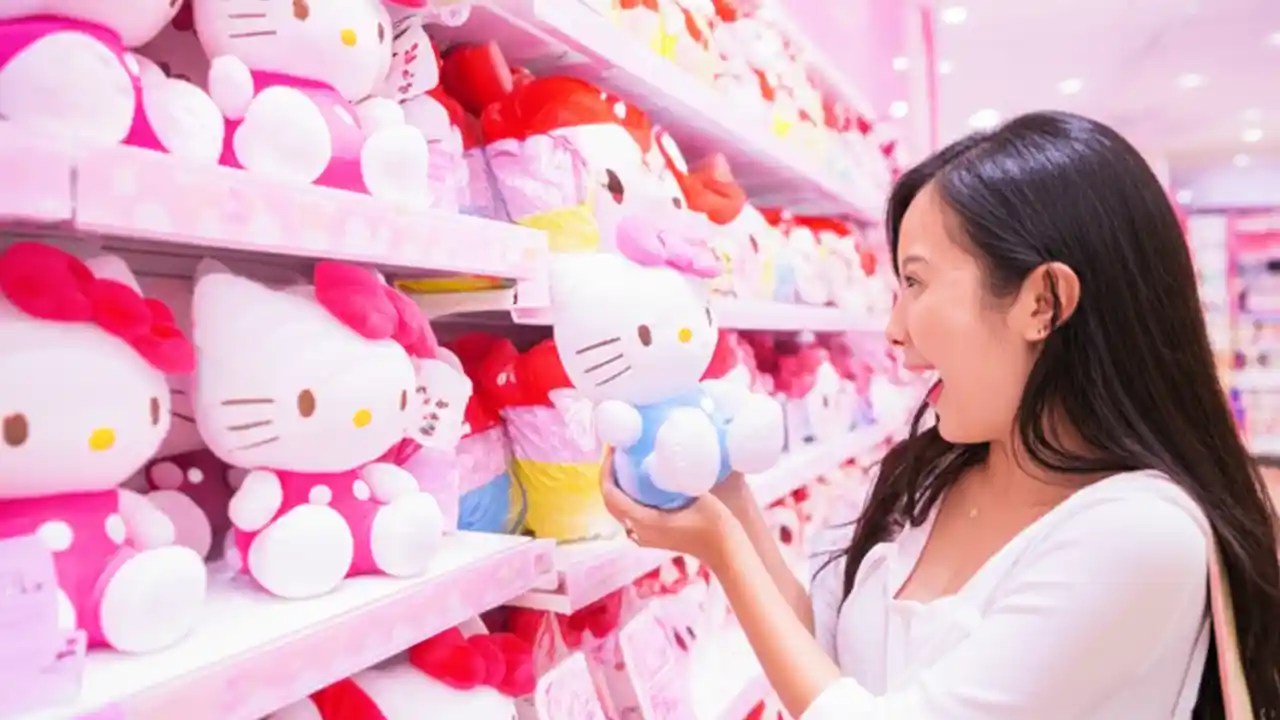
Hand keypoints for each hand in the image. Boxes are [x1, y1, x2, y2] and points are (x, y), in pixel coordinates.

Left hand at [599, 449, 740, 565]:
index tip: (613, 448)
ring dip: (618, 485)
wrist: (726, 552)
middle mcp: (638, 531)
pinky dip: (627, 496)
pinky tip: (639, 480)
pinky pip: (630, 513)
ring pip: (619, 508)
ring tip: (626, 461)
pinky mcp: (653, 536)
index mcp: (644, 522)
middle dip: (609, 475)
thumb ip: (678, 477)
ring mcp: (645, 536)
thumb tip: (665, 453)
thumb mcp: (697, 494)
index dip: (606, 470)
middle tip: (617, 450)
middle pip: (610, 501)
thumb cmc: (715, 525)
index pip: (610, 494)